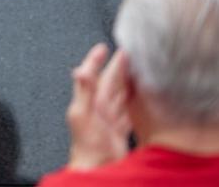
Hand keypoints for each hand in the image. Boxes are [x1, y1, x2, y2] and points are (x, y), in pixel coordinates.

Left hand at [65, 44, 131, 169]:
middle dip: (117, 68)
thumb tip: (79, 70)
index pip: (91, 75)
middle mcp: (97, 109)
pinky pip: (127, 113)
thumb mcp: (84, 115)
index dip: (95, 61)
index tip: (102, 49)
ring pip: (119, 96)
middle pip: (109, 83)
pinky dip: (133, 104)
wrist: (96, 170)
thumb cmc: (87, 147)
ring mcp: (108, 120)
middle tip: (127, 54)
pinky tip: (139, 100)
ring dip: (126, 84)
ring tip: (136, 72)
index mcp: (88, 102)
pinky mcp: (117, 132)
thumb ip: (84, 92)